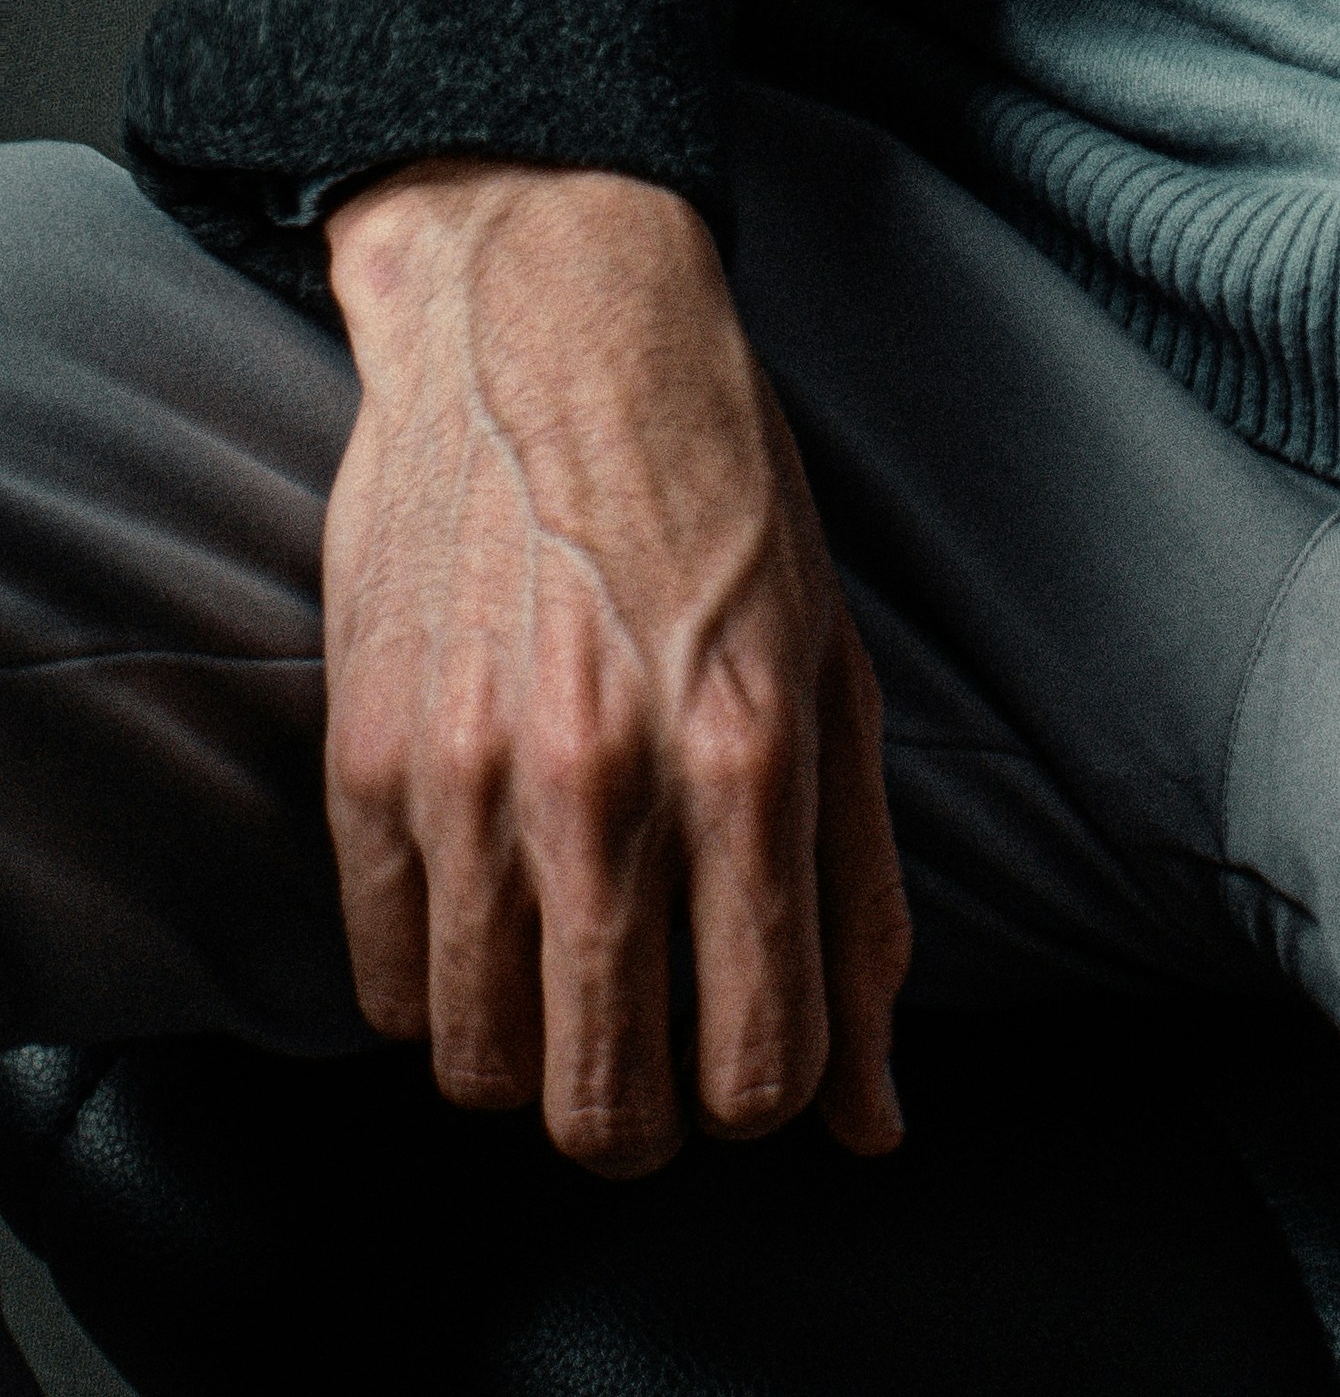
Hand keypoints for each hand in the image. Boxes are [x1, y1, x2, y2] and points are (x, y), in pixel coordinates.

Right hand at [320, 157, 911, 1176]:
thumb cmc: (721, 491)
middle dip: (642, 1118)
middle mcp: (607, 782)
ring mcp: (471, 775)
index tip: (749, 1055)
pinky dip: (434, 986)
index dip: (761, 1098)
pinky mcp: (367, 756)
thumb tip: (874, 1122)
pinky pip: (382, 984)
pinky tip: (483, 905)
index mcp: (750, 756)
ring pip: (481, 1070)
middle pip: (604, 1108)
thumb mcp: (837, 670)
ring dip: (531, 1060)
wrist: (552, 316)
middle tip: (650, 1055)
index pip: (758, 1069)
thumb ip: (858, 903)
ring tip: (563, 977)